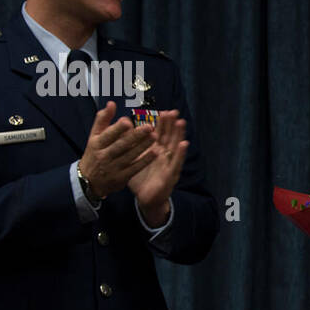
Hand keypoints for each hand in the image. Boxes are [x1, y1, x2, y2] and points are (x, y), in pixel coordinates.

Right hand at [78, 102, 156, 197]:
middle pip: (121, 145)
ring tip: (155, 136)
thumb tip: (111, 103)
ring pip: (130, 155)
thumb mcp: (94, 136)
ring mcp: (113, 167)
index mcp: (97, 143)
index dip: (118, 128)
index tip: (128, 121)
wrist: (88, 181)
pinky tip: (155, 153)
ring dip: (143, 146)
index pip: (108, 135)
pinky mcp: (121, 177)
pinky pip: (135, 168)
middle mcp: (104, 155)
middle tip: (149, 127)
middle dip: (135, 136)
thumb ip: (102, 119)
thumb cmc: (94, 153)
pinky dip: (145, 161)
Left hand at [127, 109, 188, 226]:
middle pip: (169, 137)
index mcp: (155, 151)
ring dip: (179, 134)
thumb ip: (130, 145)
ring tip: (181, 122)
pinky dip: (180, 153)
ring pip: (175, 147)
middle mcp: (164, 156)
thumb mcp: (133, 160)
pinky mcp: (171, 174)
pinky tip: (184, 144)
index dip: (162, 123)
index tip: (163, 111)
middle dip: (172, 124)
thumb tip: (125, 129)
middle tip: (173, 111)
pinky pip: (176, 162)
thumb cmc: (140, 179)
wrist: (145, 199)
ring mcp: (169, 164)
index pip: (160, 134)